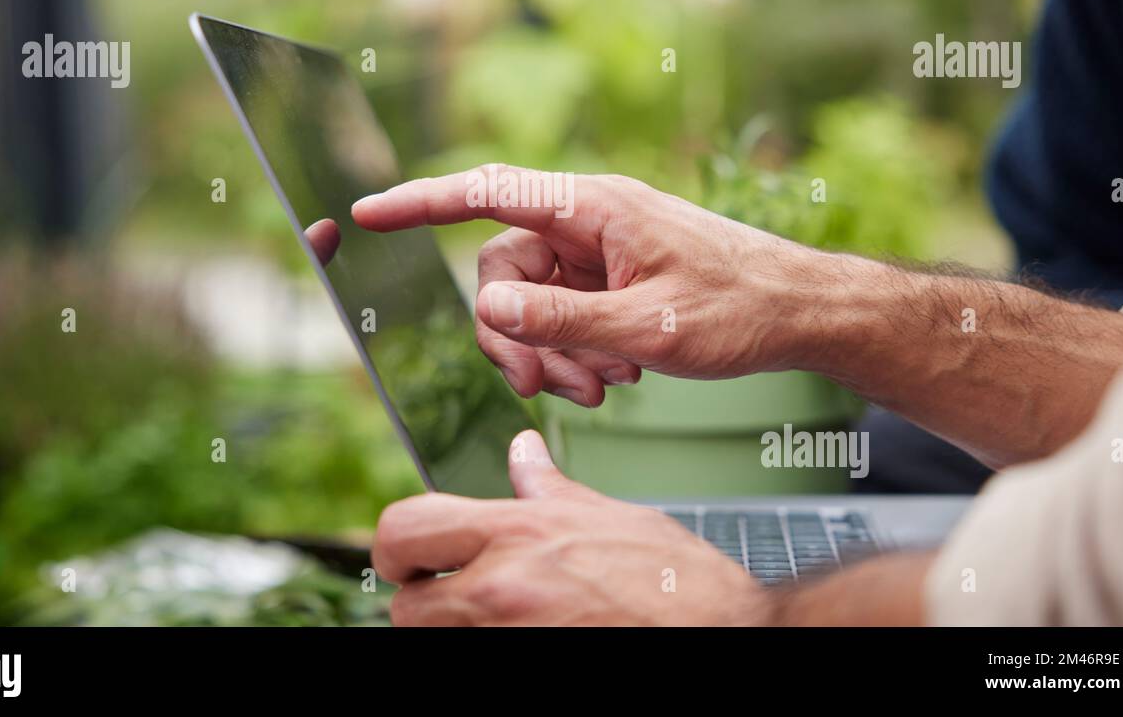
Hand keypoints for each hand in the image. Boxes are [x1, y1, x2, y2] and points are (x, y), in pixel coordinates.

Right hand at [353, 164, 823, 405]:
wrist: (803, 313)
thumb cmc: (740, 306)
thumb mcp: (650, 325)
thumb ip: (562, 320)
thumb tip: (486, 310)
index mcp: (591, 207)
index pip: (486, 193)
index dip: (420, 202)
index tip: (366, 212)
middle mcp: (586, 223)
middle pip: (501, 272)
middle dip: (513, 336)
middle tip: (543, 388)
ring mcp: (598, 253)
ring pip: (531, 304)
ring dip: (551, 353)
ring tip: (603, 387)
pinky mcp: (611, 281)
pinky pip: (563, 316)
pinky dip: (576, 353)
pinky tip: (620, 376)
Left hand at [373, 430, 768, 625]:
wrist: (725, 636)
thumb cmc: (678, 584)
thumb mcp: (609, 517)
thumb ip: (548, 487)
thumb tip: (522, 452)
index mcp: (520, 532)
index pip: (406, 528)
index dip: (397, 549)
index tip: (412, 560)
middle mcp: (503, 586)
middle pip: (404, 605)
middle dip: (423, 603)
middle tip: (452, 600)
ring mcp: (509, 637)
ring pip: (435, 641)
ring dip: (455, 633)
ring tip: (502, 620)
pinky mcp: (523, 670)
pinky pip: (472, 662)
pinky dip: (485, 650)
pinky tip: (528, 636)